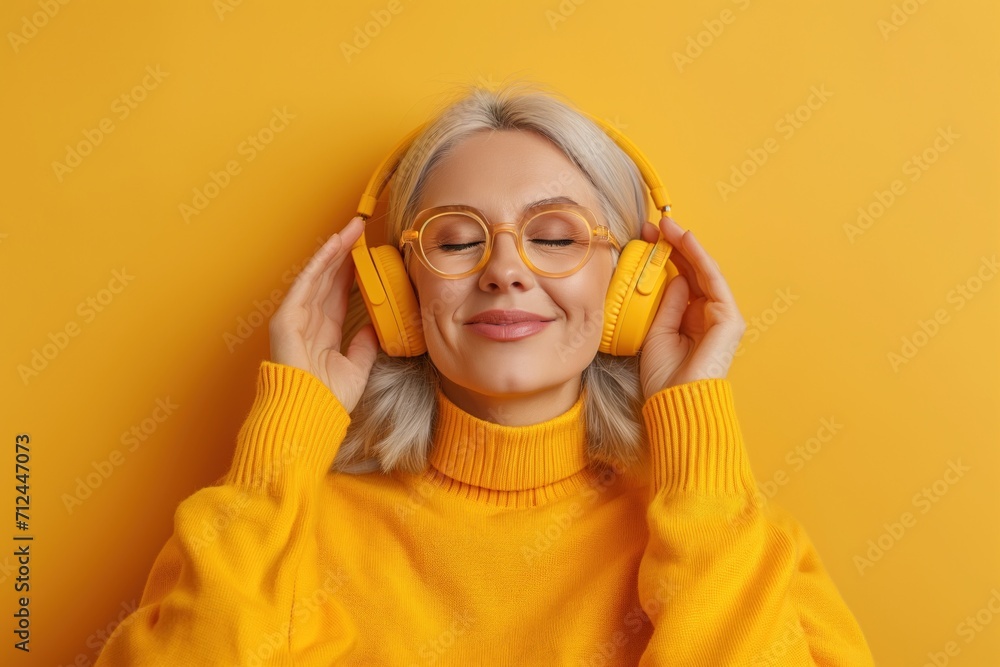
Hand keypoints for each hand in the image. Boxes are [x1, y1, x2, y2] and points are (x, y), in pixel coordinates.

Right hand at [268, 216, 379, 412]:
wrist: (309, 414)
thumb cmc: (328, 399)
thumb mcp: (356, 368)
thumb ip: (365, 346)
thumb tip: (376, 327)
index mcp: (325, 332)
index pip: (340, 293)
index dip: (353, 272)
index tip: (368, 253)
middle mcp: (309, 321)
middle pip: (329, 278)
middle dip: (345, 253)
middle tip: (361, 229)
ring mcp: (296, 317)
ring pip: (318, 274)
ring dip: (335, 249)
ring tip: (352, 228)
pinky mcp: (287, 317)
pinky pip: (306, 282)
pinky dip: (320, 262)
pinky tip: (334, 244)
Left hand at [636, 215, 745, 399]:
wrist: (676, 404)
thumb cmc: (663, 377)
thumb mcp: (655, 332)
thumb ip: (665, 304)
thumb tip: (672, 277)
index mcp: (689, 318)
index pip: (679, 278)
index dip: (663, 256)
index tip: (643, 238)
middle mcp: (707, 314)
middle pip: (691, 270)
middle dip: (672, 245)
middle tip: (652, 224)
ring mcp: (721, 315)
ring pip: (703, 271)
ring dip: (685, 245)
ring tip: (666, 225)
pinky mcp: (729, 319)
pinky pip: (713, 282)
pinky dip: (701, 259)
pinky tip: (687, 240)